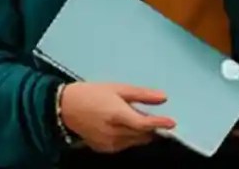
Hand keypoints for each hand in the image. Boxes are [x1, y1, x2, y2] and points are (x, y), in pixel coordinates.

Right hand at [58, 82, 175, 153]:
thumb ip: (142, 95)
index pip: (144, 124)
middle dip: (150, 126)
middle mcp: (113, 132)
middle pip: (142, 134)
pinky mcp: (104, 149)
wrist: (66, 108)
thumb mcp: (118, 89)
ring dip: (141, 132)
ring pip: (135, 141)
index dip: (160, 124)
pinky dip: (130, 138)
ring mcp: (108, 143)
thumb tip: (163, 98)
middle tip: (149, 114)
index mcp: (116, 115)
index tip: (172, 122)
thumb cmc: (92, 94)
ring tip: (131, 117)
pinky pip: (125, 145)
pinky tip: (123, 126)